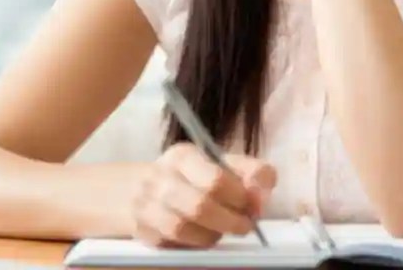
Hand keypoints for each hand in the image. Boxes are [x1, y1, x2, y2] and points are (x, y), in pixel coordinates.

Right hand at [130, 143, 276, 247]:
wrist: (141, 187)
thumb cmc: (192, 177)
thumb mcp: (221, 164)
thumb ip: (251, 173)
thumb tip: (261, 196)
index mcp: (183, 156)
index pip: (216, 179)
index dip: (240, 198)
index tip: (251, 205)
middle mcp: (160, 178)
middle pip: (199, 207)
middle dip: (230, 221)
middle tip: (243, 225)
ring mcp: (146, 205)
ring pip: (183, 229)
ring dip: (211, 236)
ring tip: (221, 231)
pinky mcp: (143, 230)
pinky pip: (172, 245)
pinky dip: (192, 245)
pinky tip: (200, 236)